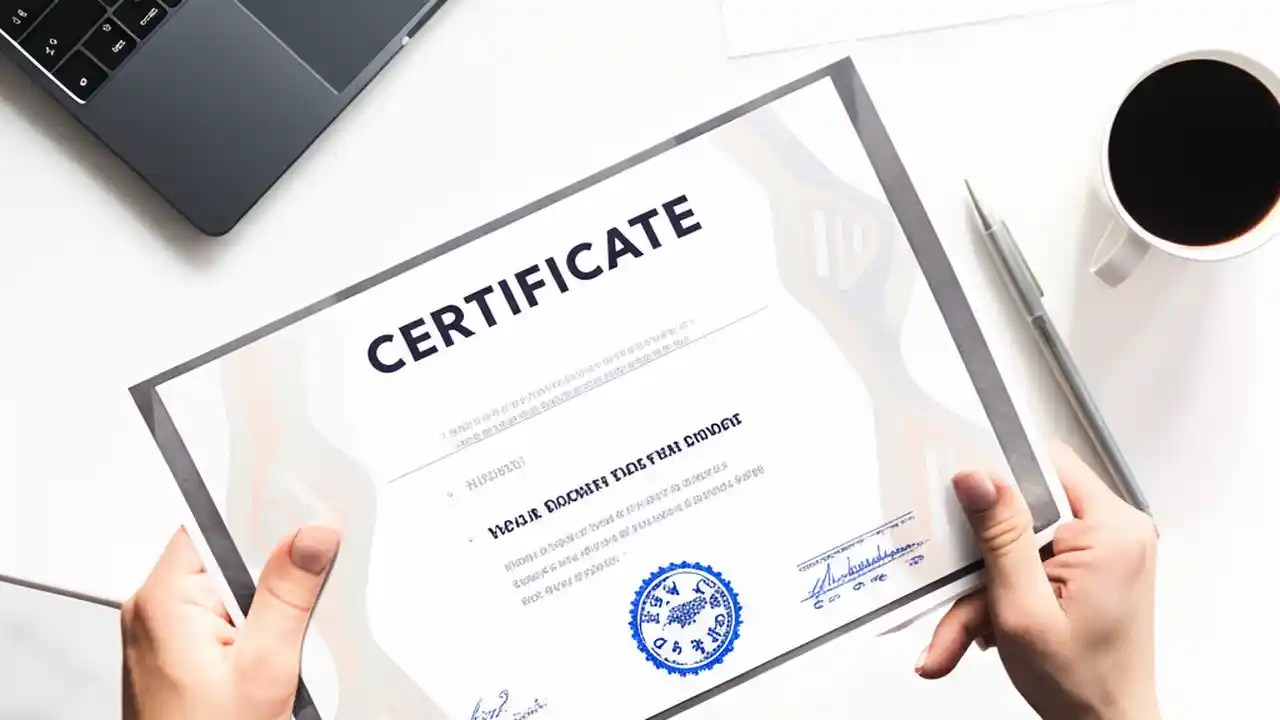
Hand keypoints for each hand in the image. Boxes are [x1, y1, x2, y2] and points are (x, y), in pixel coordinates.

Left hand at [122, 526, 340, 719]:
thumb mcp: (265, 667)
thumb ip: (288, 594)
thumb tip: (311, 535)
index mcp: (165, 601)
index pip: (213, 525)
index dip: (262, 515)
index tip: (307, 512)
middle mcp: (157, 613)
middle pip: (229, 560)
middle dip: (277, 572)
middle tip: (314, 592)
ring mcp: (167, 638)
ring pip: (235, 594)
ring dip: (273, 611)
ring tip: (293, 645)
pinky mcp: (182, 660)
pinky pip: (229, 625)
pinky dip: (260, 635)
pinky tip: (281, 660)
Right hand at [916, 445, 1158, 719]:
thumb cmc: (1081, 684)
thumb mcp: (1022, 608)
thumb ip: (1000, 536)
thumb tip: (978, 477)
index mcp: (1111, 532)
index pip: (1045, 463)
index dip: (997, 476)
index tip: (961, 500)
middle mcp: (1116, 533)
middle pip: (1025, 508)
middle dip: (982, 555)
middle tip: (960, 590)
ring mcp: (1104, 551)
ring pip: (1020, 542)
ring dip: (986, 585)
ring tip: (970, 628)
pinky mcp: (1090, 568)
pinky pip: (1032, 561)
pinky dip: (1003, 594)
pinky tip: (988, 628)